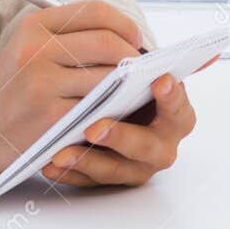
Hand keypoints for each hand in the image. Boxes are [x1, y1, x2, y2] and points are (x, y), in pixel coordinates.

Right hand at [0, 0, 143, 171]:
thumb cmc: (17, 88)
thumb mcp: (31, 47)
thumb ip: (71, 35)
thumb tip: (127, 35)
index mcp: (34, 26)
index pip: (94, 11)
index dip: (123, 23)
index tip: (135, 38)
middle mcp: (35, 49)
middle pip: (107, 42)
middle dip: (133, 55)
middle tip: (142, 67)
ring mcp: (42, 83)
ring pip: (108, 76)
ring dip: (129, 84)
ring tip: (134, 88)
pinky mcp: (51, 116)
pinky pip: (99, 107)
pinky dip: (115, 108)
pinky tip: (119, 109)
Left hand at [41, 71, 198, 187]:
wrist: (118, 114)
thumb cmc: (132, 88)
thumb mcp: (143, 74)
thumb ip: (144, 63)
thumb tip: (161, 46)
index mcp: (175, 118)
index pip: (179, 110)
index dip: (171, 98)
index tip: (159, 80)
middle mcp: (160, 146)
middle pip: (147, 147)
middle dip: (121, 137)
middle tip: (95, 128)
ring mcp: (135, 167)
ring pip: (114, 170)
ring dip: (87, 162)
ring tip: (62, 153)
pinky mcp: (110, 179)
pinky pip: (89, 182)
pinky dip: (69, 174)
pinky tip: (50, 165)